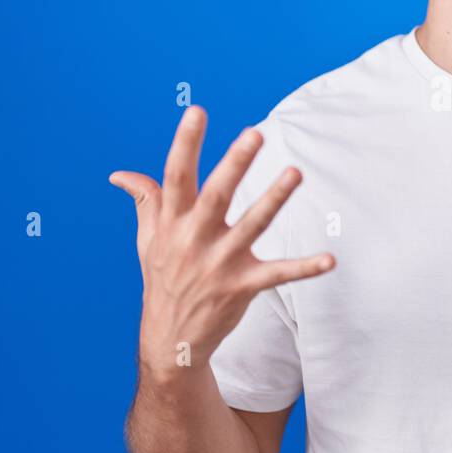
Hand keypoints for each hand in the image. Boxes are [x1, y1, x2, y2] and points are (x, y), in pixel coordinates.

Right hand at [109, 105, 334, 377]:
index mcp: (172, 223)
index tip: (197, 111)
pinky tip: (330, 260)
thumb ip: (144, 201)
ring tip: (295, 172)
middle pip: (216, 195)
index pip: (176, 177)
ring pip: (252, 226)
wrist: (169, 341)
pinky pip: (278, 275)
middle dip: (235, 164)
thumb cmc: (163, 280)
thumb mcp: (147, 241)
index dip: (186, 143)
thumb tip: (121, 174)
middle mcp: (194, 239)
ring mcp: (220, 264)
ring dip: (274, 198)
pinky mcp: (242, 287)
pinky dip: (305, 268)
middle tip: (255, 133)